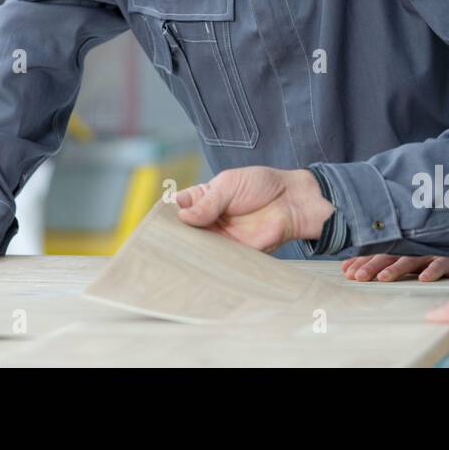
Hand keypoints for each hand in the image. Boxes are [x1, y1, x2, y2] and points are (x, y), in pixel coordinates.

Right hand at [175, 166, 331, 252]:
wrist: (293, 201)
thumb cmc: (262, 185)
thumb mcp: (229, 184)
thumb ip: (207, 201)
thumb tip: (183, 217)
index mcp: (204, 198)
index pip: (179, 207)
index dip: (168, 215)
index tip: (155, 223)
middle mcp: (209, 220)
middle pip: (185, 231)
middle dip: (174, 237)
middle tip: (161, 244)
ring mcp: (221, 237)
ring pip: (198, 247)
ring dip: (189, 252)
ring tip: (175, 257)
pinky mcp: (235, 253)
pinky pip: (218, 259)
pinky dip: (208, 263)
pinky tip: (198, 265)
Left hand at [343, 254, 448, 282]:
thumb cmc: (430, 260)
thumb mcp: (404, 262)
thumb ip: (378, 264)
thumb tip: (346, 269)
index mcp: (400, 249)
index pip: (377, 254)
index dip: (361, 261)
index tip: (347, 272)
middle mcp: (413, 248)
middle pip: (389, 256)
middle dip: (372, 265)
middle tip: (359, 277)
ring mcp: (431, 252)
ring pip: (411, 259)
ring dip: (396, 268)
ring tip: (383, 278)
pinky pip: (441, 264)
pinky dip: (432, 271)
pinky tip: (424, 279)